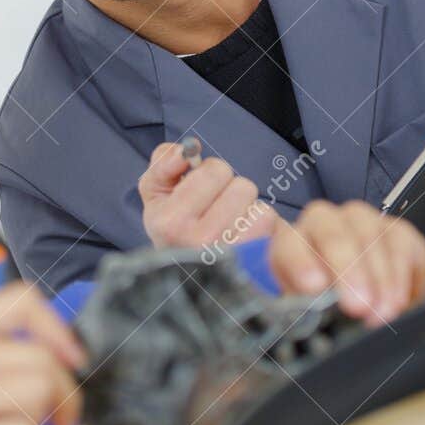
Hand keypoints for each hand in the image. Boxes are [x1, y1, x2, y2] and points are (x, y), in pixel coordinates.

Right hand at [138, 141, 277, 247]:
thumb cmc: (174, 228)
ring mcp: (229, 252)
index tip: (198, 194)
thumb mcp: (156, 194)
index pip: (214, 170)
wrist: (188, 275)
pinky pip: (269, 221)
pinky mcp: (254, 259)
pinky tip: (244, 237)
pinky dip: (260, 225)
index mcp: (169, 221)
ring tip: (230, 226)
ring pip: (257, 204)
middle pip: (241, 185)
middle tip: (216, 210)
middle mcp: (198, 240)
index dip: (209, 176)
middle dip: (231, 192)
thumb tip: (186, 150)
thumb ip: (163, 162)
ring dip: (247, 210)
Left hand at [265, 200, 424, 325]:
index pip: (289, 245)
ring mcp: (362, 222)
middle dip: (348, 270)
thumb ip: (304, 312)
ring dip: (381, 277)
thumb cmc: (323, 307)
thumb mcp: (305, 315)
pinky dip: (405, 275)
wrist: (354, 300)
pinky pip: (405, 244)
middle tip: (359, 306)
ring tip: (384, 311)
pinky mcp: (397, 231)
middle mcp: (323, 222)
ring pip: (371, 235)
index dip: (300, 263)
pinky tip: (401, 301)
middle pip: (331, 233)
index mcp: (290, 243)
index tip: (312, 287)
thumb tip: (313, 317)